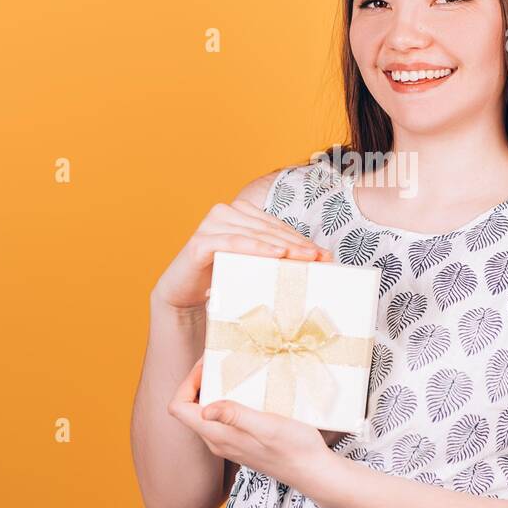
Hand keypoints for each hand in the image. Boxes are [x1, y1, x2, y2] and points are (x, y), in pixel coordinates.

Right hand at [152, 199, 333, 311]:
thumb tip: (318, 258)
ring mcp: (211, 224)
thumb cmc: (222, 277)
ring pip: (254, 234)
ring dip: (281, 245)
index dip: (301, 239)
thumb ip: (276, 255)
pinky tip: (276, 254)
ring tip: (304, 257)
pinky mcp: (199, 242)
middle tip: (320, 258)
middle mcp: (225, 212)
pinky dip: (255, 248)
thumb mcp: (252, 264)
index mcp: (240, 212)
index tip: (324, 254)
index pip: (276, 226)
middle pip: (268, 229)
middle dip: (296, 243)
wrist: (183, 294)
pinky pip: (232, 243)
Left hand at [168, 359, 340, 493]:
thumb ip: (235, 416)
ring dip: (214, 390)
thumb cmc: (293, 449)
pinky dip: (227, 400)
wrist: (312, 471)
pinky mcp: (241, 442)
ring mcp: (228, 443)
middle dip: (199, 382)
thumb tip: (204, 409)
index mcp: (217, 435)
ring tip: (233, 373)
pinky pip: (222, 419)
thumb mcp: (266, 427)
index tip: (207, 367)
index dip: (187, 383)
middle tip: (220, 363)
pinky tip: (247, 392)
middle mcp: (217, 441)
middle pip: (190, 408)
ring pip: (206, 413)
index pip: (179, 408)